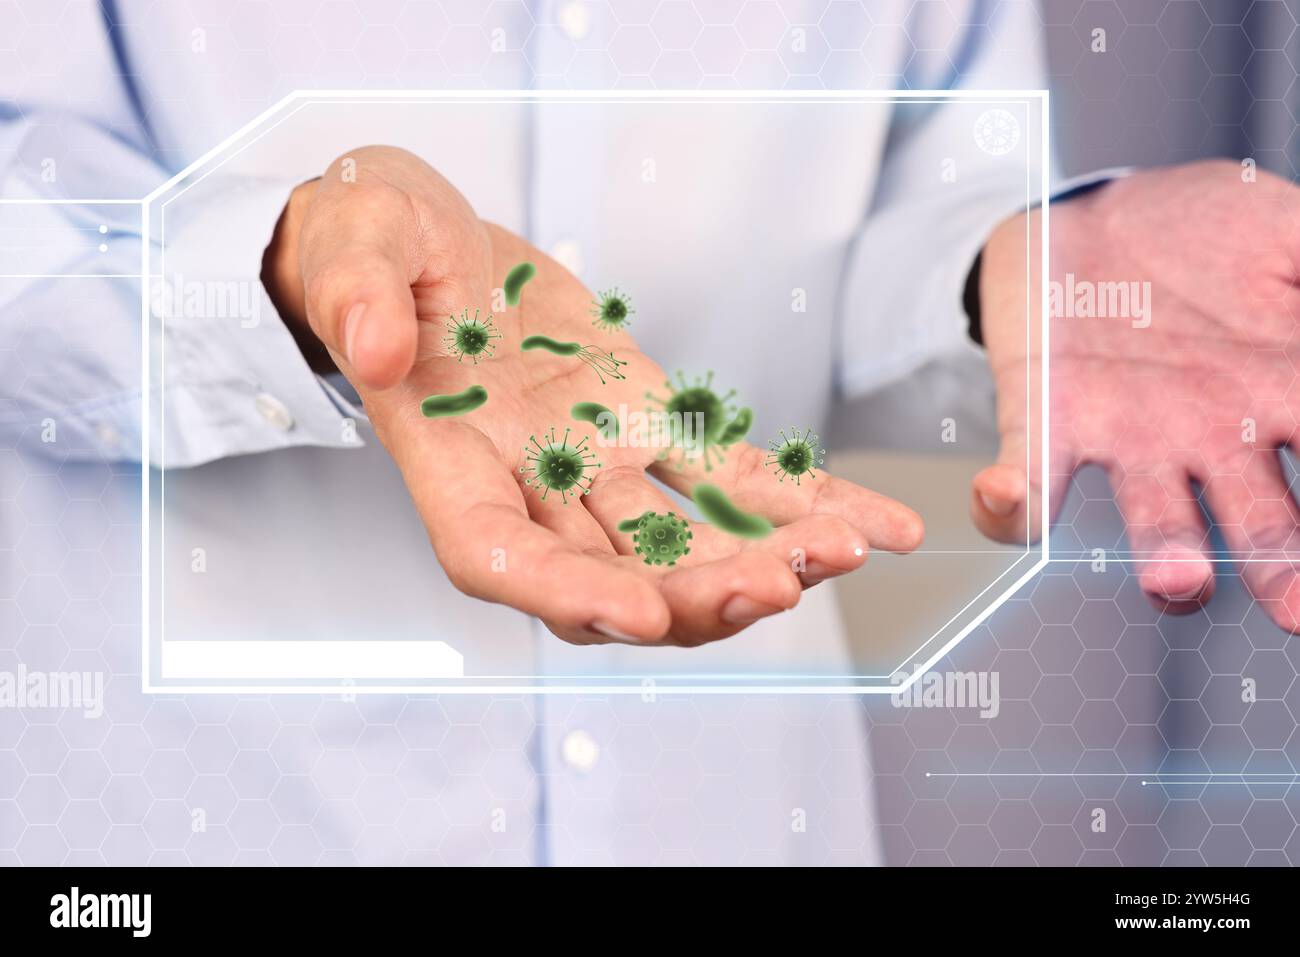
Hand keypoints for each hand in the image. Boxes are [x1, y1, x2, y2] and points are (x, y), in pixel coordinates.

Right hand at [263, 146, 923, 646]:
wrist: (430, 249)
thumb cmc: (378, 254)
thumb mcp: (353, 250)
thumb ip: (358, 297)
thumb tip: (376, 345)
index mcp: (451, 467)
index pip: (503, 558)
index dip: (567, 595)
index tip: (638, 612)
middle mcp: (531, 488)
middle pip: (614, 577)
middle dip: (696, 595)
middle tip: (779, 583)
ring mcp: (599, 466)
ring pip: (683, 544)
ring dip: (763, 557)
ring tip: (842, 550)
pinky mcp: (651, 426)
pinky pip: (730, 477)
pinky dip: (801, 502)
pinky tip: (876, 523)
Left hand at [974, 160, 1299, 629]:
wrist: (1083, 224)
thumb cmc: (1198, 235)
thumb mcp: (1283, 232)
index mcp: (1286, 392)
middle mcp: (1213, 436)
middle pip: (1261, 517)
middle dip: (1281, 562)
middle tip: (1297, 607)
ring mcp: (1132, 436)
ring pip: (1157, 514)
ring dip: (1169, 552)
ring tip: (1178, 581)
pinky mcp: (1050, 418)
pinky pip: (1032, 472)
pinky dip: (1014, 501)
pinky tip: (1001, 494)